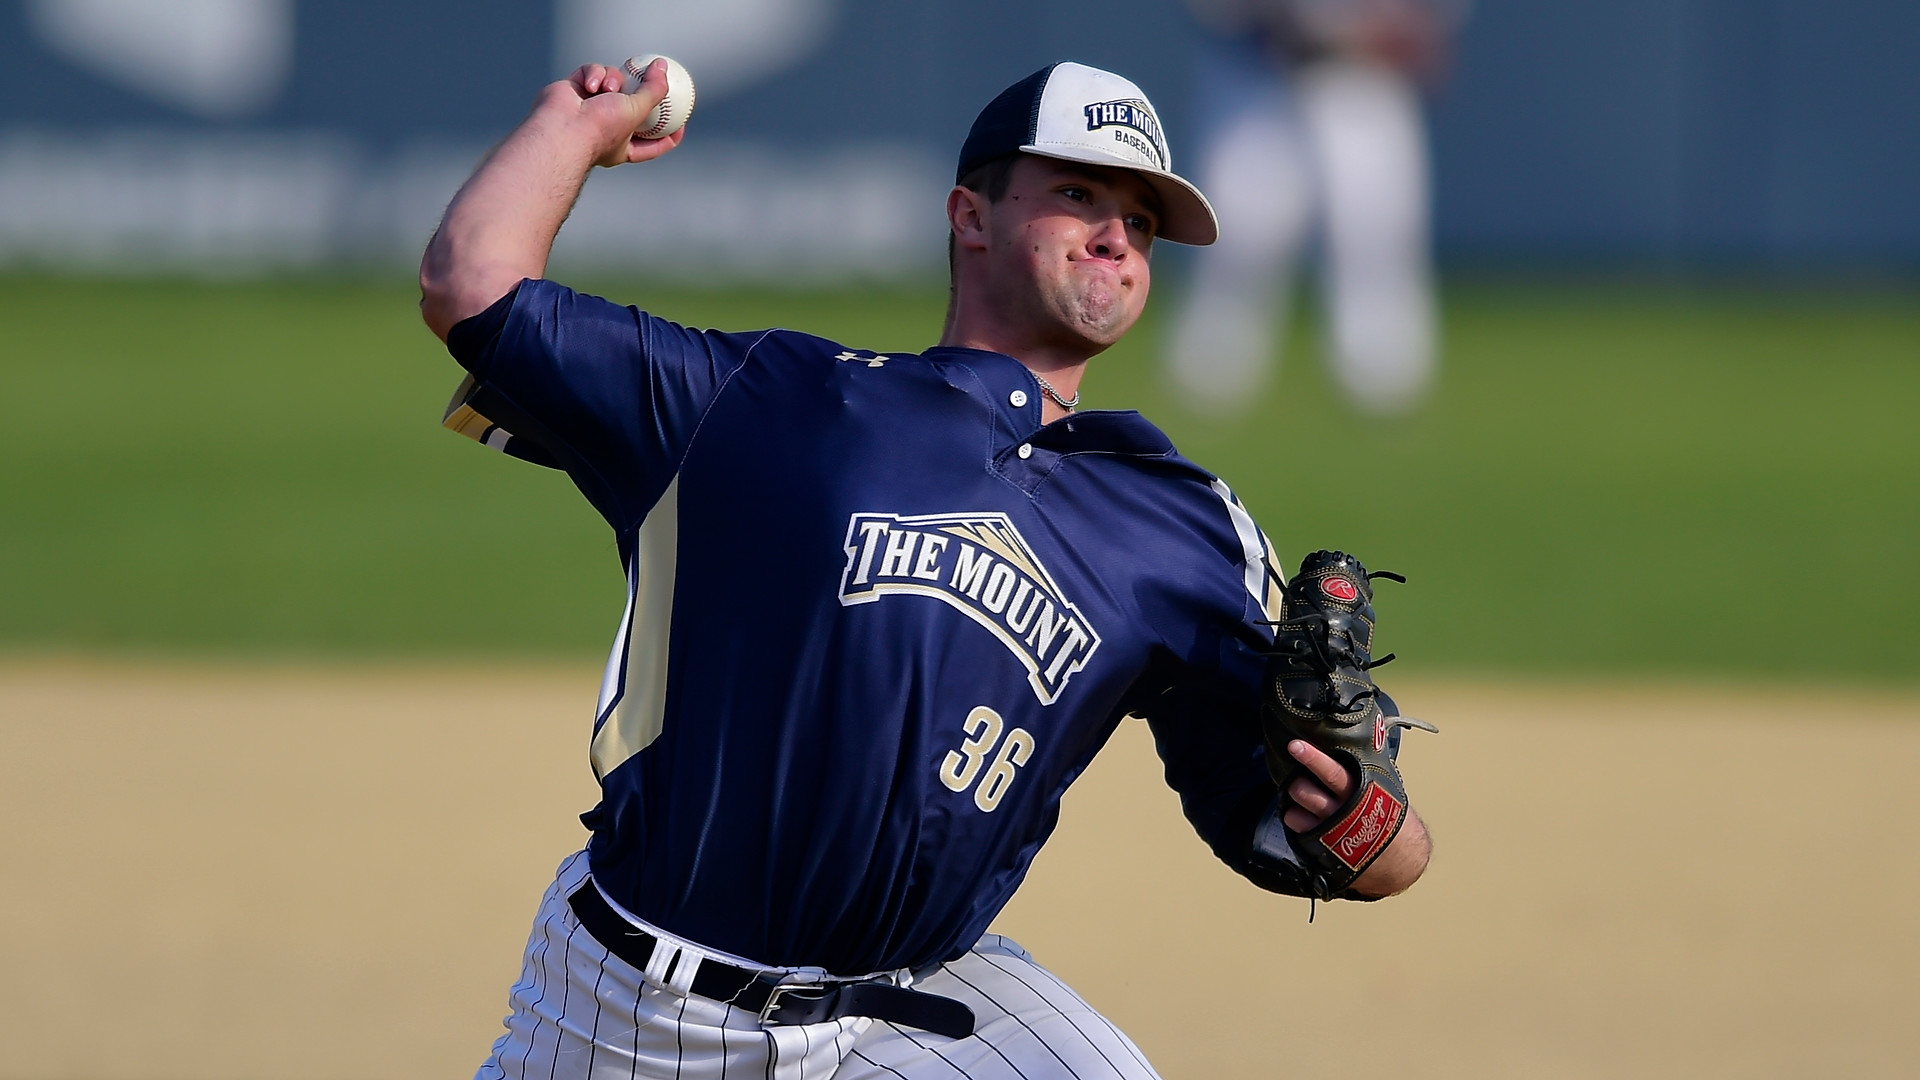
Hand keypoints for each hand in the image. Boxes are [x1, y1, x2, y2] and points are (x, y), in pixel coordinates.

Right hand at [544, 59, 686, 168]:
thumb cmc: (600, 129)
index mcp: (623, 147)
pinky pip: (592, 72)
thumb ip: (654, 90)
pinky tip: (591, 84)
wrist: (562, 126)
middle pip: (632, 105)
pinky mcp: (574, 89)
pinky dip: (593, 75)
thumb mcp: (637, 111)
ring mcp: (589, 108)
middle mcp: (606, 128)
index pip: (652, 143)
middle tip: (654, 76)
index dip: (669, 132)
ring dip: (614, 79)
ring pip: (613, 81)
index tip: (683, 119)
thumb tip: (663, 67)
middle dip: (641, 91)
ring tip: (608, 88)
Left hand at [1282, 738, 1430, 896]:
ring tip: (1301, 791)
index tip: (1296, 746)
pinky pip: (1297, 826)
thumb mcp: (1388, 789)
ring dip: (1295, 796)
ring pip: (1298, 809)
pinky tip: (1302, 812)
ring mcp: (1331, 831)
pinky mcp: (1321, 846)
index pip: (1334, 773)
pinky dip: (1295, 816)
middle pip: (1309, 791)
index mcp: (1362, 792)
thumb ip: (1371, 767)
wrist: (1401, 860)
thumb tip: (1369, 734)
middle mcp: (1344, 812)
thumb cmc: (1391, 818)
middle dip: (1298, 780)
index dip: (1314, 759)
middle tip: (1297, 767)